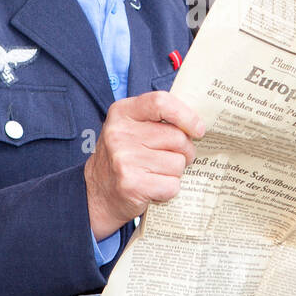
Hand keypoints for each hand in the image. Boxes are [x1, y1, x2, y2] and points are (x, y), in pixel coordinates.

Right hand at [84, 91, 204, 239]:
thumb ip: (159, 119)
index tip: (198, 129)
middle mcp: (120, 133)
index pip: (161, 102)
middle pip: (177, 137)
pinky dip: (169, 189)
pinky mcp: (131, 184)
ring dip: (175, 172)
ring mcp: (124, 159)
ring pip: (177, 163)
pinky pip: (172, 185)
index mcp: (122, 112)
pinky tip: (154, 188)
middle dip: (185, 151)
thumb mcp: (133, 128)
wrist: (97, 193)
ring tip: (157, 173)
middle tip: (174, 158)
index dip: (186, 115)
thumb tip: (198, 123)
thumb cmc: (125, 157)